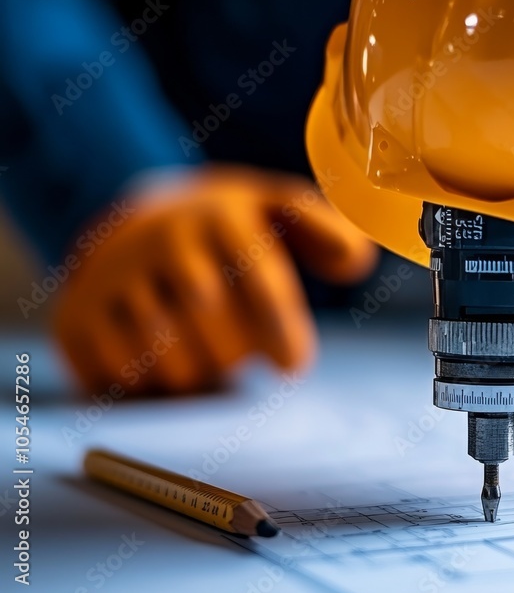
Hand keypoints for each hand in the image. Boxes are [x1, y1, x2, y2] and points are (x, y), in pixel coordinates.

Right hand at [53, 165, 377, 395]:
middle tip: (238, 349)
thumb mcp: (282, 211)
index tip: (294, 366)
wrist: (139, 217)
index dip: (281, 328)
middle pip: (216, 337)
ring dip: (196, 372)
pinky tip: (158, 355)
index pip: (259, 280)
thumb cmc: (231, 228)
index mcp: (223, 219)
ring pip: (171, 365)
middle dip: (236, 356)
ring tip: (199, 345)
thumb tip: (356, 262)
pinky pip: (122, 378)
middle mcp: (165, 243)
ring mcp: (116, 278)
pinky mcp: (77, 315)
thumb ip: (328, 235)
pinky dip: (148, 382)